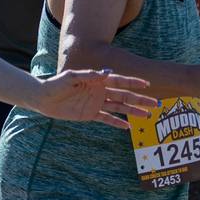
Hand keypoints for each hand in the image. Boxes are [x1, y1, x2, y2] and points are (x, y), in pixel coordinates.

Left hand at [34, 69, 156, 128]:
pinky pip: (106, 119)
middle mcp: (100, 91)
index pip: (119, 81)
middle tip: (156, 104)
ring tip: (147, 115)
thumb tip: (107, 72)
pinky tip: (128, 127)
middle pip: (124, 96)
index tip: (147, 85)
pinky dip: (117, 123)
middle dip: (140, 99)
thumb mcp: (71, 77)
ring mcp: (96, 103)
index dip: (133, 83)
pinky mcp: (90, 114)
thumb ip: (89, 75)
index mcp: (97, 81)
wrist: (43, 98)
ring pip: (119, 107)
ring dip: (133, 111)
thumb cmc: (56, 84)